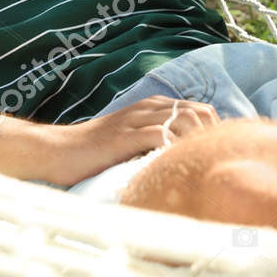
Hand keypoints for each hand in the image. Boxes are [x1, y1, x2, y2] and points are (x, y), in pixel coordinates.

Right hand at [52, 95, 219, 185]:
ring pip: (184, 120)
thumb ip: (157, 140)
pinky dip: (174, 150)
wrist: (58, 150)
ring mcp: (136, 120)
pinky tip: (177, 170)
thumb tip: (186, 158)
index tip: (218, 156)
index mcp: (153, 106)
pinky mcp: (123, 137)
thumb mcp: (133, 140)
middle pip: (199, 112)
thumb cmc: (96, 152)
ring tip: (200, 169)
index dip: (216, 131)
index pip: (201, 109)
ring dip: (197, 144)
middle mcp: (148, 108)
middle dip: (213, 137)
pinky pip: (159, 136)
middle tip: (213, 164)